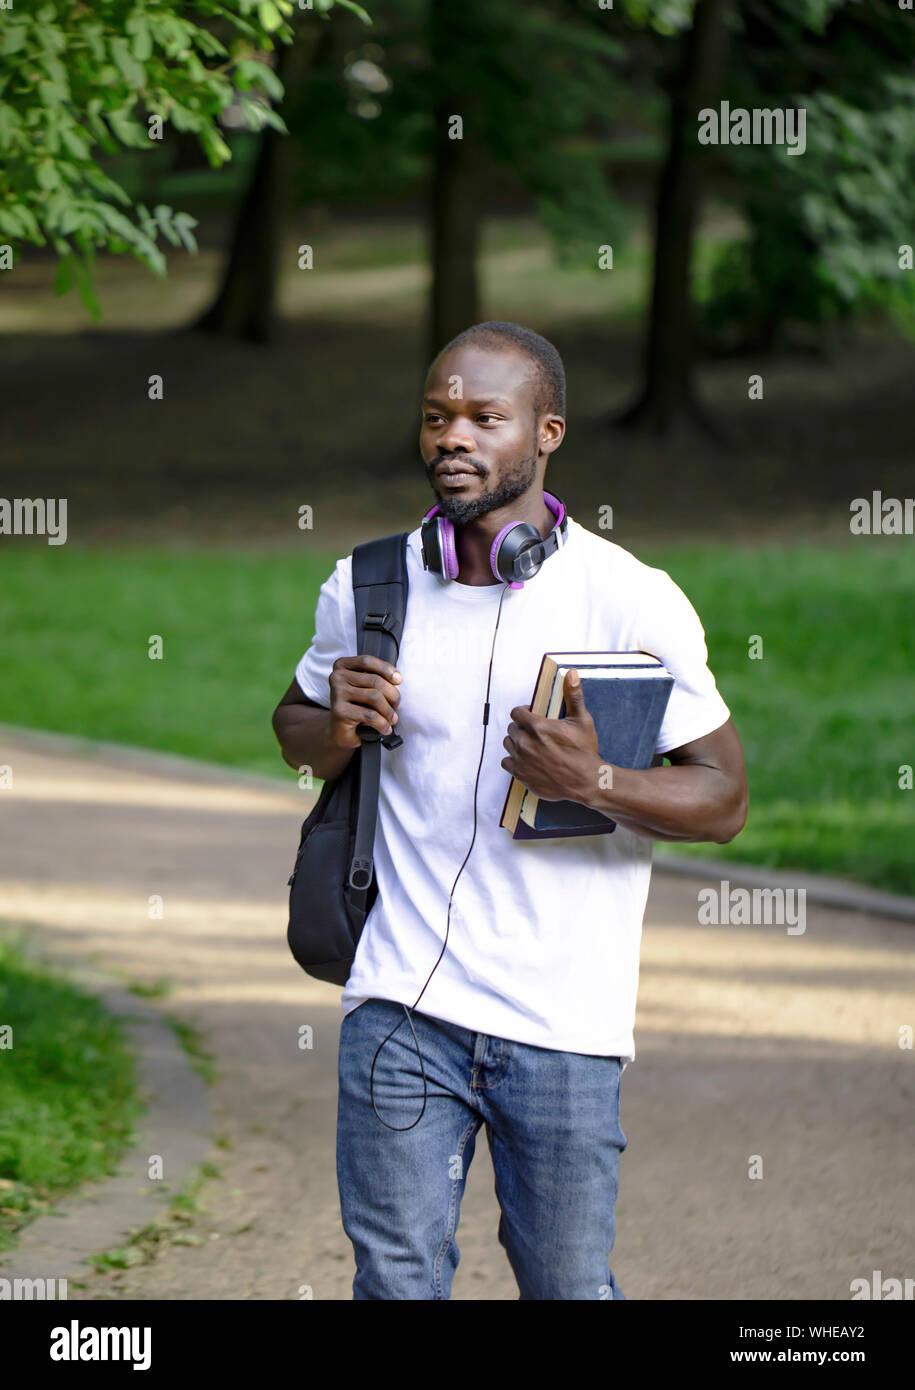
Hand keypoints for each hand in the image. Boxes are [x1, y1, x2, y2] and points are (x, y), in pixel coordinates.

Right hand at [329, 654, 401, 748]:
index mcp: (342, 666)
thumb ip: (378, 679)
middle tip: (397, 706)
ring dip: (389, 711)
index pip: (367, 661)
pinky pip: (370, 715)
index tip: (399, 680)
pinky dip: (382, 723)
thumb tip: (396, 680)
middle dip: (393, 695)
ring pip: (375, 697)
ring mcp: (337, 694)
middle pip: (375, 680)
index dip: (386, 669)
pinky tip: (385, 729)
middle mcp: (337, 677)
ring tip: (392, 719)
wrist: (339, 731)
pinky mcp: (340, 711)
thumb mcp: (366, 689)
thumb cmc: (357, 707)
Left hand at [500, 668, 600, 802]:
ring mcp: (521, 760)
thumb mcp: (583, 720)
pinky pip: (506, 762)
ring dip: (517, 743)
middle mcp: (525, 742)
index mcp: (537, 726)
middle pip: (512, 728)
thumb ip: (574, 696)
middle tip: (535, 733)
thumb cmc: (584, 751)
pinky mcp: (520, 774)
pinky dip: (514, 760)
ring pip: (508, 744)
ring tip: (531, 746)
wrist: (586, 781)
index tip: (532, 716)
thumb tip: (571, 674)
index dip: (524, 712)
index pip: (516, 712)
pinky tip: (527, 760)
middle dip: (521, 728)